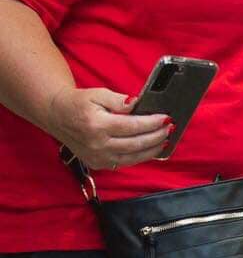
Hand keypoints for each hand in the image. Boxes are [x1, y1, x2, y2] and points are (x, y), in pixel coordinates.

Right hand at [46, 86, 171, 169]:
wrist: (57, 116)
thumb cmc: (79, 103)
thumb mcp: (98, 94)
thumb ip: (119, 100)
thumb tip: (138, 104)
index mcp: (96, 125)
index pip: (132, 126)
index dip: (152, 123)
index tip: (166, 118)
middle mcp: (96, 144)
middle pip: (135, 144)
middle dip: (157, 136)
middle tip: (171, 127)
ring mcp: (96, 157)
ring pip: (132, 157)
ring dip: (152, 149)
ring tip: (166, 138)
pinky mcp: (97, 164)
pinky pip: (124, 162)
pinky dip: (140, 156)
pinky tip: (152, 148)